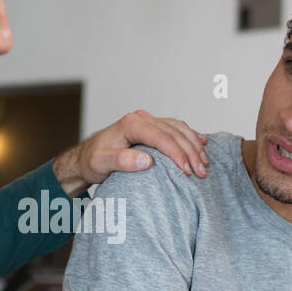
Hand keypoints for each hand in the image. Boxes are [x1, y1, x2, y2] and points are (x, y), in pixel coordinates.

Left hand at [52, 110, 208, 194]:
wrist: (86, 156)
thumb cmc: (92, 161)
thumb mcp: (101, 164)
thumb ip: (121, 161)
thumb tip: (147, 161)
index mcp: (131, 123)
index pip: (161, 137)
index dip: (177, 154)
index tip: (187, 171)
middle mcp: (141, 118)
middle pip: (174, 133)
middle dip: (191, 153)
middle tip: (202, 172)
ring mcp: (148, 120)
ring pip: (179, 129)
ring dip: (194, 146)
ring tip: (205, 164)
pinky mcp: (152, 126)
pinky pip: (177, 128)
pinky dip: (191, 137)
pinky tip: (202, 145)